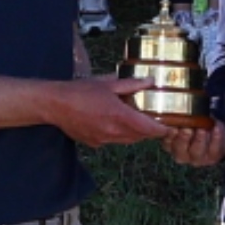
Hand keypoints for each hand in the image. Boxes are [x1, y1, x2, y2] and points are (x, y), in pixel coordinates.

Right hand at [45, 75, 169, 147]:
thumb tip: (150, 81)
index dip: (161, 130)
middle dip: (148, 130)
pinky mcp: (94, 143)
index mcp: (120, 116)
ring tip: (134, 119)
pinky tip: (111, 122)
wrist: (55, 105)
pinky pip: (113, 141)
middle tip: (153, 119)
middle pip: (140, 137)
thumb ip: (131, 84)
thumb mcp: (108, 83)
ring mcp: (104, 140)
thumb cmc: (81, 91)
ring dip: (134, 133)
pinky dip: (118, 134)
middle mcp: (114, 132)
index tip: (169, 126)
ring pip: (127, 140)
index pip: (148, 129)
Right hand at [162, 120, 224, 166]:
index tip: (170, 127)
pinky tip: (215, 128)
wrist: (214, 136)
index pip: (166, 141)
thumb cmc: (195, 126)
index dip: (167, 135)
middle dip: (183, 139)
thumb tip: (177, 107)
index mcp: (171, 144)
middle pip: (179, 150)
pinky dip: (215, 138)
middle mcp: (182, 154)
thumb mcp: (186, 120)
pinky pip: (214, 149)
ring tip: (201, 129)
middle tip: (186, 129)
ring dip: (199, 140)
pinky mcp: (212, 158)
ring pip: (196, 151)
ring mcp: (197, 158)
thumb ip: (179, 118)